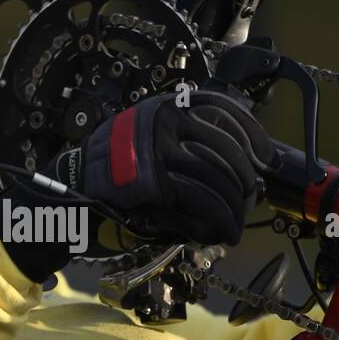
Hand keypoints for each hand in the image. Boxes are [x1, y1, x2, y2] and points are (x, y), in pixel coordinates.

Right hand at [50, 88, 276, 246]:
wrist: (74, 187)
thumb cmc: (114, 168)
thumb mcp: (147, 136)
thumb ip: (184, 138)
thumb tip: (236, 161)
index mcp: (166, 107)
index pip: (221, 108)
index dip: (251, 132)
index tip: (264, 155)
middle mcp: (165, 123)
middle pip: (226, 148)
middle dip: (244, 179)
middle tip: (248, 198)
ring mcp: (160, 151)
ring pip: (218, 178)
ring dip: (234, 208)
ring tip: (236, 225)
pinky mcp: (156, 181)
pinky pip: (202, 200)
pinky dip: (220, 220)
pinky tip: (225, 232)